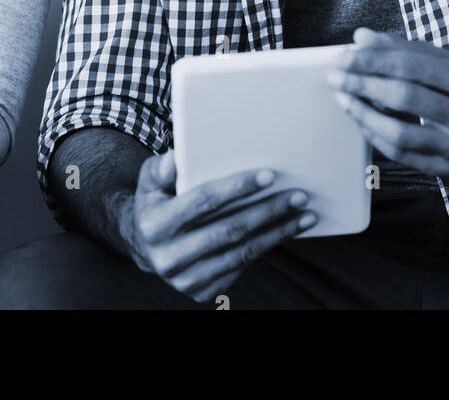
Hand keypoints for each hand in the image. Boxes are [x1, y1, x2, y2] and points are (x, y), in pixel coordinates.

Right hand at [125, 150, 315, 302]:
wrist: (145, 247)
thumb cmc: (154, 203)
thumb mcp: (148, 181)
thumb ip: (161, 169)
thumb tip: (177, 157)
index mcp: (155, 225)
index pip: (203, 202)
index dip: (236, 188)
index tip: (268, 175)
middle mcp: (170, 257)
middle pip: (229, 230)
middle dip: (268, 211)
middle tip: (298, 195)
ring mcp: (187, 280)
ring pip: (242, 253)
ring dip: (277, 232)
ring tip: (303, 214)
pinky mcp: (203, 292)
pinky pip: (243, 267)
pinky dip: (267, 247)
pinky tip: (285, 231)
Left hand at [327, 27, 448, 175]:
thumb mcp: (437, 56)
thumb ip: (397, 46)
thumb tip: (359, 38)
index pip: (410, 66)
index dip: (371, 61)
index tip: (342, 57)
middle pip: (405, 98)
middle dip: (362, 86)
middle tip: (334, 77)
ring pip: (401, 134)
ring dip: (364, 115)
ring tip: (343, 99)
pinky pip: (404, 156)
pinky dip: (377, 138)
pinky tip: (362, 121)